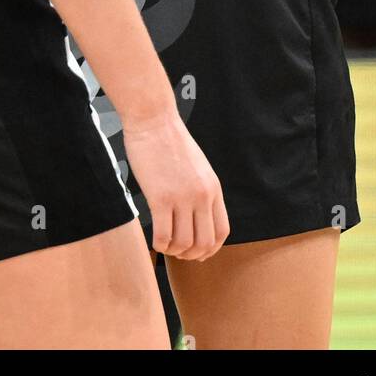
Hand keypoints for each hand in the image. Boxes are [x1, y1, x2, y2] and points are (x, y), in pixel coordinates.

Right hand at [122, 108, 228, 259]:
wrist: (153, 120)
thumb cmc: (169, 140)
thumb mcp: (198, 166)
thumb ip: (201, 190)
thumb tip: (196, 215)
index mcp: (213, 188)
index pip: (222, 232)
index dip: (211, 249)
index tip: (198, 252)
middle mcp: (202, 196)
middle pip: (205, 243)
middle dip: (192, 255)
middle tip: (179, 253)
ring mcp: (182, 198)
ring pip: (184, 243)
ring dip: (174, 251)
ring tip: (166, 246)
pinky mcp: (160, 197)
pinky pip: (164, 235)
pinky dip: (160, 245)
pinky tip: (154, 240)